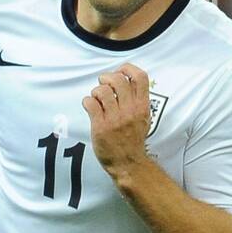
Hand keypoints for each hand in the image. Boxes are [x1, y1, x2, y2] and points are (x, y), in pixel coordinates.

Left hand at [81, 62, 150, 176]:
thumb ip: (138, 100)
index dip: (127, 68)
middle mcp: (130, 111)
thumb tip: (127, 80)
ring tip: (96, 98)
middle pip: (118, 80)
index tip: (120, 71)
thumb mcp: (144, 118)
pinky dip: (87, 101)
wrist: (128, 163)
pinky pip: (90, 103)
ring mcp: (115, 119)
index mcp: (142, 106)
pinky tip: (89, 106)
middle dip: (107, 78)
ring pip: (102, 91)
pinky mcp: (101, 127)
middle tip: (103, 84)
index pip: (140, 77)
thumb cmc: (133, 141)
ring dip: (96, 91)